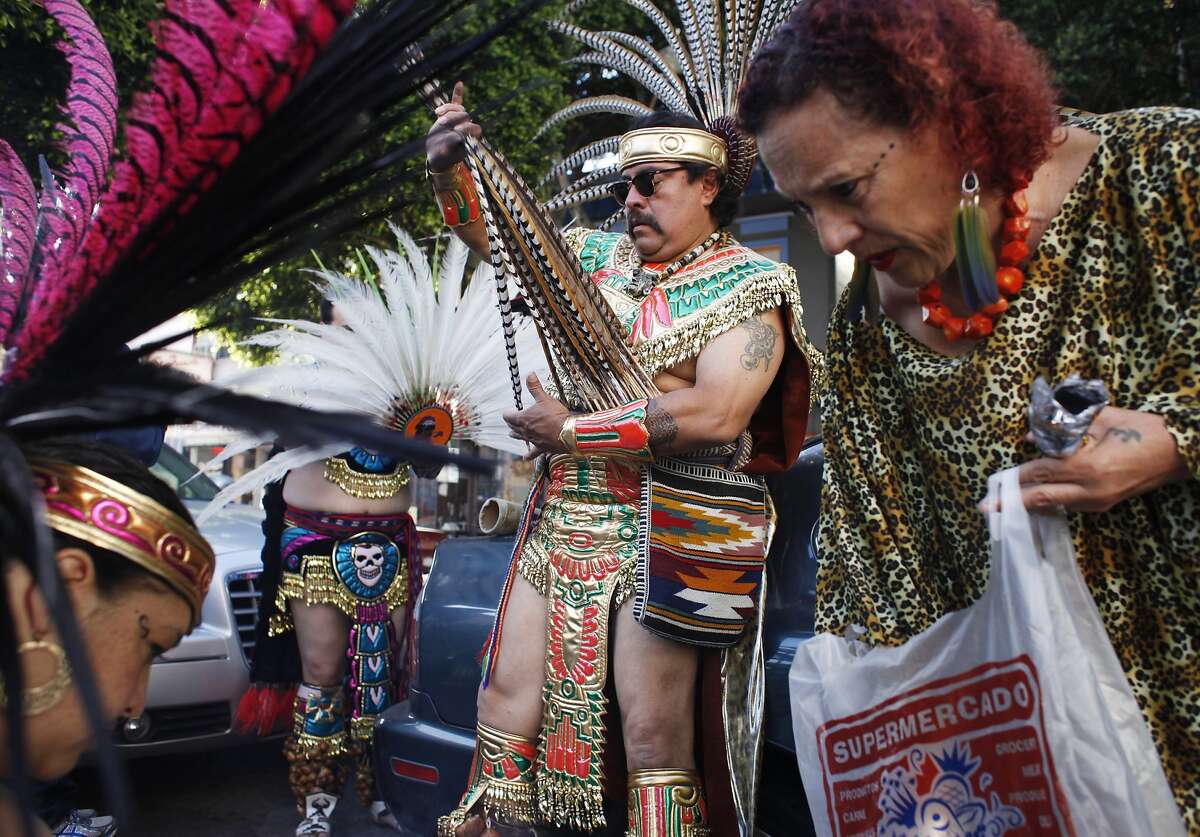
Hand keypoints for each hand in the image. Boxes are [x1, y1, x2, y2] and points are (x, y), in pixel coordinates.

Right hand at [426, 81, 481, 171]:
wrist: (437, 155)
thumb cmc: (441, 157)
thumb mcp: (443, 155)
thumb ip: (448, 147)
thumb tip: (452, 142)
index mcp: (467, 137)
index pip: (471, 127)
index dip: (465, 128)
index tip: (456, 134)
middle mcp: (464, 127)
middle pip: (464, 115)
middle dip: (453, 117)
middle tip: (442, 122)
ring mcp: (457, 120)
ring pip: (458, 108)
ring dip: (448, 109)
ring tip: (437, 114)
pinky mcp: (449, 116)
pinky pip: (456, 102)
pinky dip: (457, 93)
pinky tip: (460, 83)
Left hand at [502, 373, 570, 456]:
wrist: (568, 434)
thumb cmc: (556, 415)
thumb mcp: (545, 398)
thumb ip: (535, 387)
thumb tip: (529, 374)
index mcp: (523, 419)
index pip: (508, 416)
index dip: (507, 413)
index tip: (508, 411)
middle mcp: (525, 431)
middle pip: (513, 427)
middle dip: (511, 423)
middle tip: (510, 421)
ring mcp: (533, 440)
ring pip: (521, 438)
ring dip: (516, 435)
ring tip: (511, 434)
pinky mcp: (542, 448)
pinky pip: (533, 453)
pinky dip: (528, 455)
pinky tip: (525, 458)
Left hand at [998, 406, 1188, 512]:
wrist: (1180, 454)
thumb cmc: (1143, 430)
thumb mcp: (1103, 419)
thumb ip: (1065, 425)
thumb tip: (1031, 436)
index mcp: (1088, 467)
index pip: (1040, 473)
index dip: (1014, 478)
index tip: (992, 483)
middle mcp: (1090, 490)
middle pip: (1041, 498)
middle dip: (1010, 504)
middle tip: (983, 508)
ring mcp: (1098, 502)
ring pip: (1053, 504)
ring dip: (1028, 503)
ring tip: (1001, 505)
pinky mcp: (1103, 506)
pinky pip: (1068, 505)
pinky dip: (1048, 501)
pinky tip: (1031, 499)